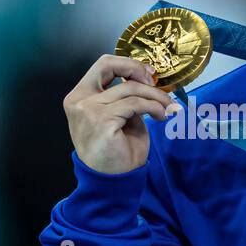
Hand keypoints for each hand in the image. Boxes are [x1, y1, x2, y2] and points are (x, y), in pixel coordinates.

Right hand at [63, 54, 179, 174]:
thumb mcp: (119, 115)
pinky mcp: (102, 121)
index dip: (127, 64)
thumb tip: (145, 77)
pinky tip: (161, 116)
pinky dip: (153, 107)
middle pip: (109, 66)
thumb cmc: (116, 150)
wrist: (112, 181)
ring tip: (167, 108)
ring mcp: (87, 110)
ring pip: (129, 88)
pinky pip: (135, 104)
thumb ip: (124, 96)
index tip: (148, 74)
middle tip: (156, 82)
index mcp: (79, 97)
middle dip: (136, 69)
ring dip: (155, 96)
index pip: (102, 66)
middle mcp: (79, 101)